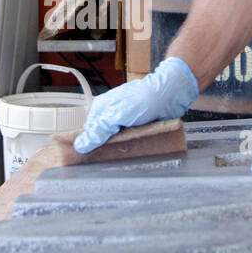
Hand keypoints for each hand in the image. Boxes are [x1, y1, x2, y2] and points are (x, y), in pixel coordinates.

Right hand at [73, 57, 198, 153]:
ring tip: (125, 156)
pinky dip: (133, 146)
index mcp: (101, 109)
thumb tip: (80, 145)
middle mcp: (111, 114)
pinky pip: (131, 140)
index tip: (88, 159)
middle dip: (107, 149)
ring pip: (117, 140)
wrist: (171, 93)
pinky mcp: (138, 126)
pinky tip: (136, 151)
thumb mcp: (117, 115)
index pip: (88, 132)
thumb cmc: (145, 98)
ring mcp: (125, 120)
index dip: (88, 146)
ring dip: (122, 148)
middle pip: (103, 138)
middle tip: (110, 159)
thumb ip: (99, 130)